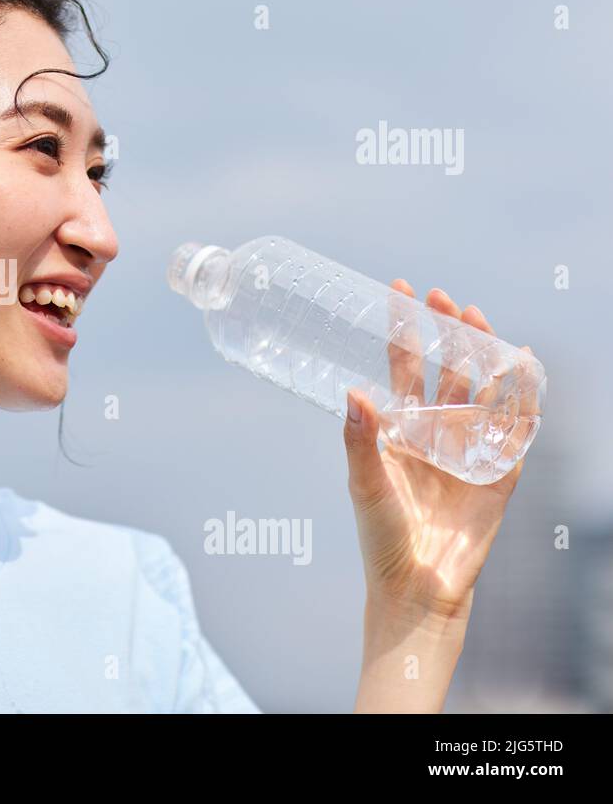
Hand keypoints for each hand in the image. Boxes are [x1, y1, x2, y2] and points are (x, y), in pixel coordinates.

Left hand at [342, 280, 534, 627]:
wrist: (416, 587)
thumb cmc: (380, 537)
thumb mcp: (364, 484)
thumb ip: (360, 439)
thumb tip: (353, 391)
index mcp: (400, 431)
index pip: (404, 368)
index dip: (405, 331)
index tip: (400, 290)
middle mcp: (435, 434)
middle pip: (447, 371)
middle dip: (448, 333)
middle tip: (445, 298)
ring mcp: (468, 452)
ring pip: (482, 391)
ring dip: (484, 356)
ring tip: (480, 321)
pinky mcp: (498, 476)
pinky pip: (516, 431)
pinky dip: (524, 400)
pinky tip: (525, 368)